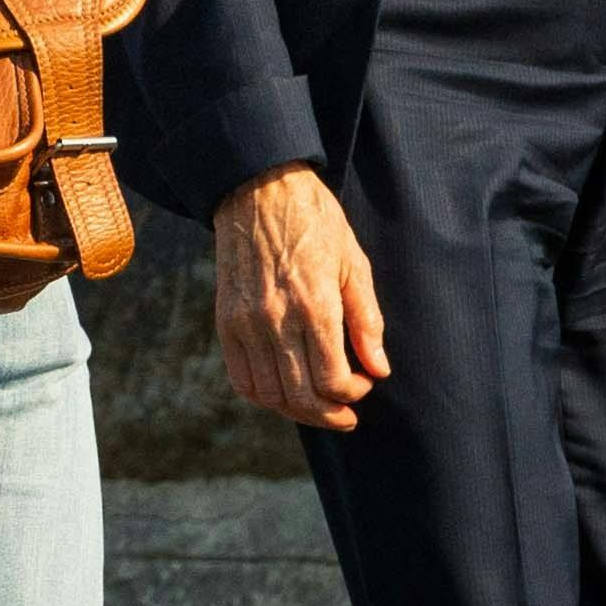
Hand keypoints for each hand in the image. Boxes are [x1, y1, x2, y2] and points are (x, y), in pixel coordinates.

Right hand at [215, 164, 391, 430]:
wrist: (258, 190)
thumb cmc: (314, 222)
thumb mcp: (353, 263)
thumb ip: (367, 320)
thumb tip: (379, 369)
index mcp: (315, 305)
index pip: (333, 381)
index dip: (354, 393)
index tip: (364, 381)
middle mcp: (277, 319)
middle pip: (302, 397)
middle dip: (330, 415)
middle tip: (347, 414)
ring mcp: (246, 322)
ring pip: (270, 395)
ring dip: (298, 411)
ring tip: (317, 405)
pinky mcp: (226, 321)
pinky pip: (241, 378)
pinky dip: (263, 396)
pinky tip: (283, 390)